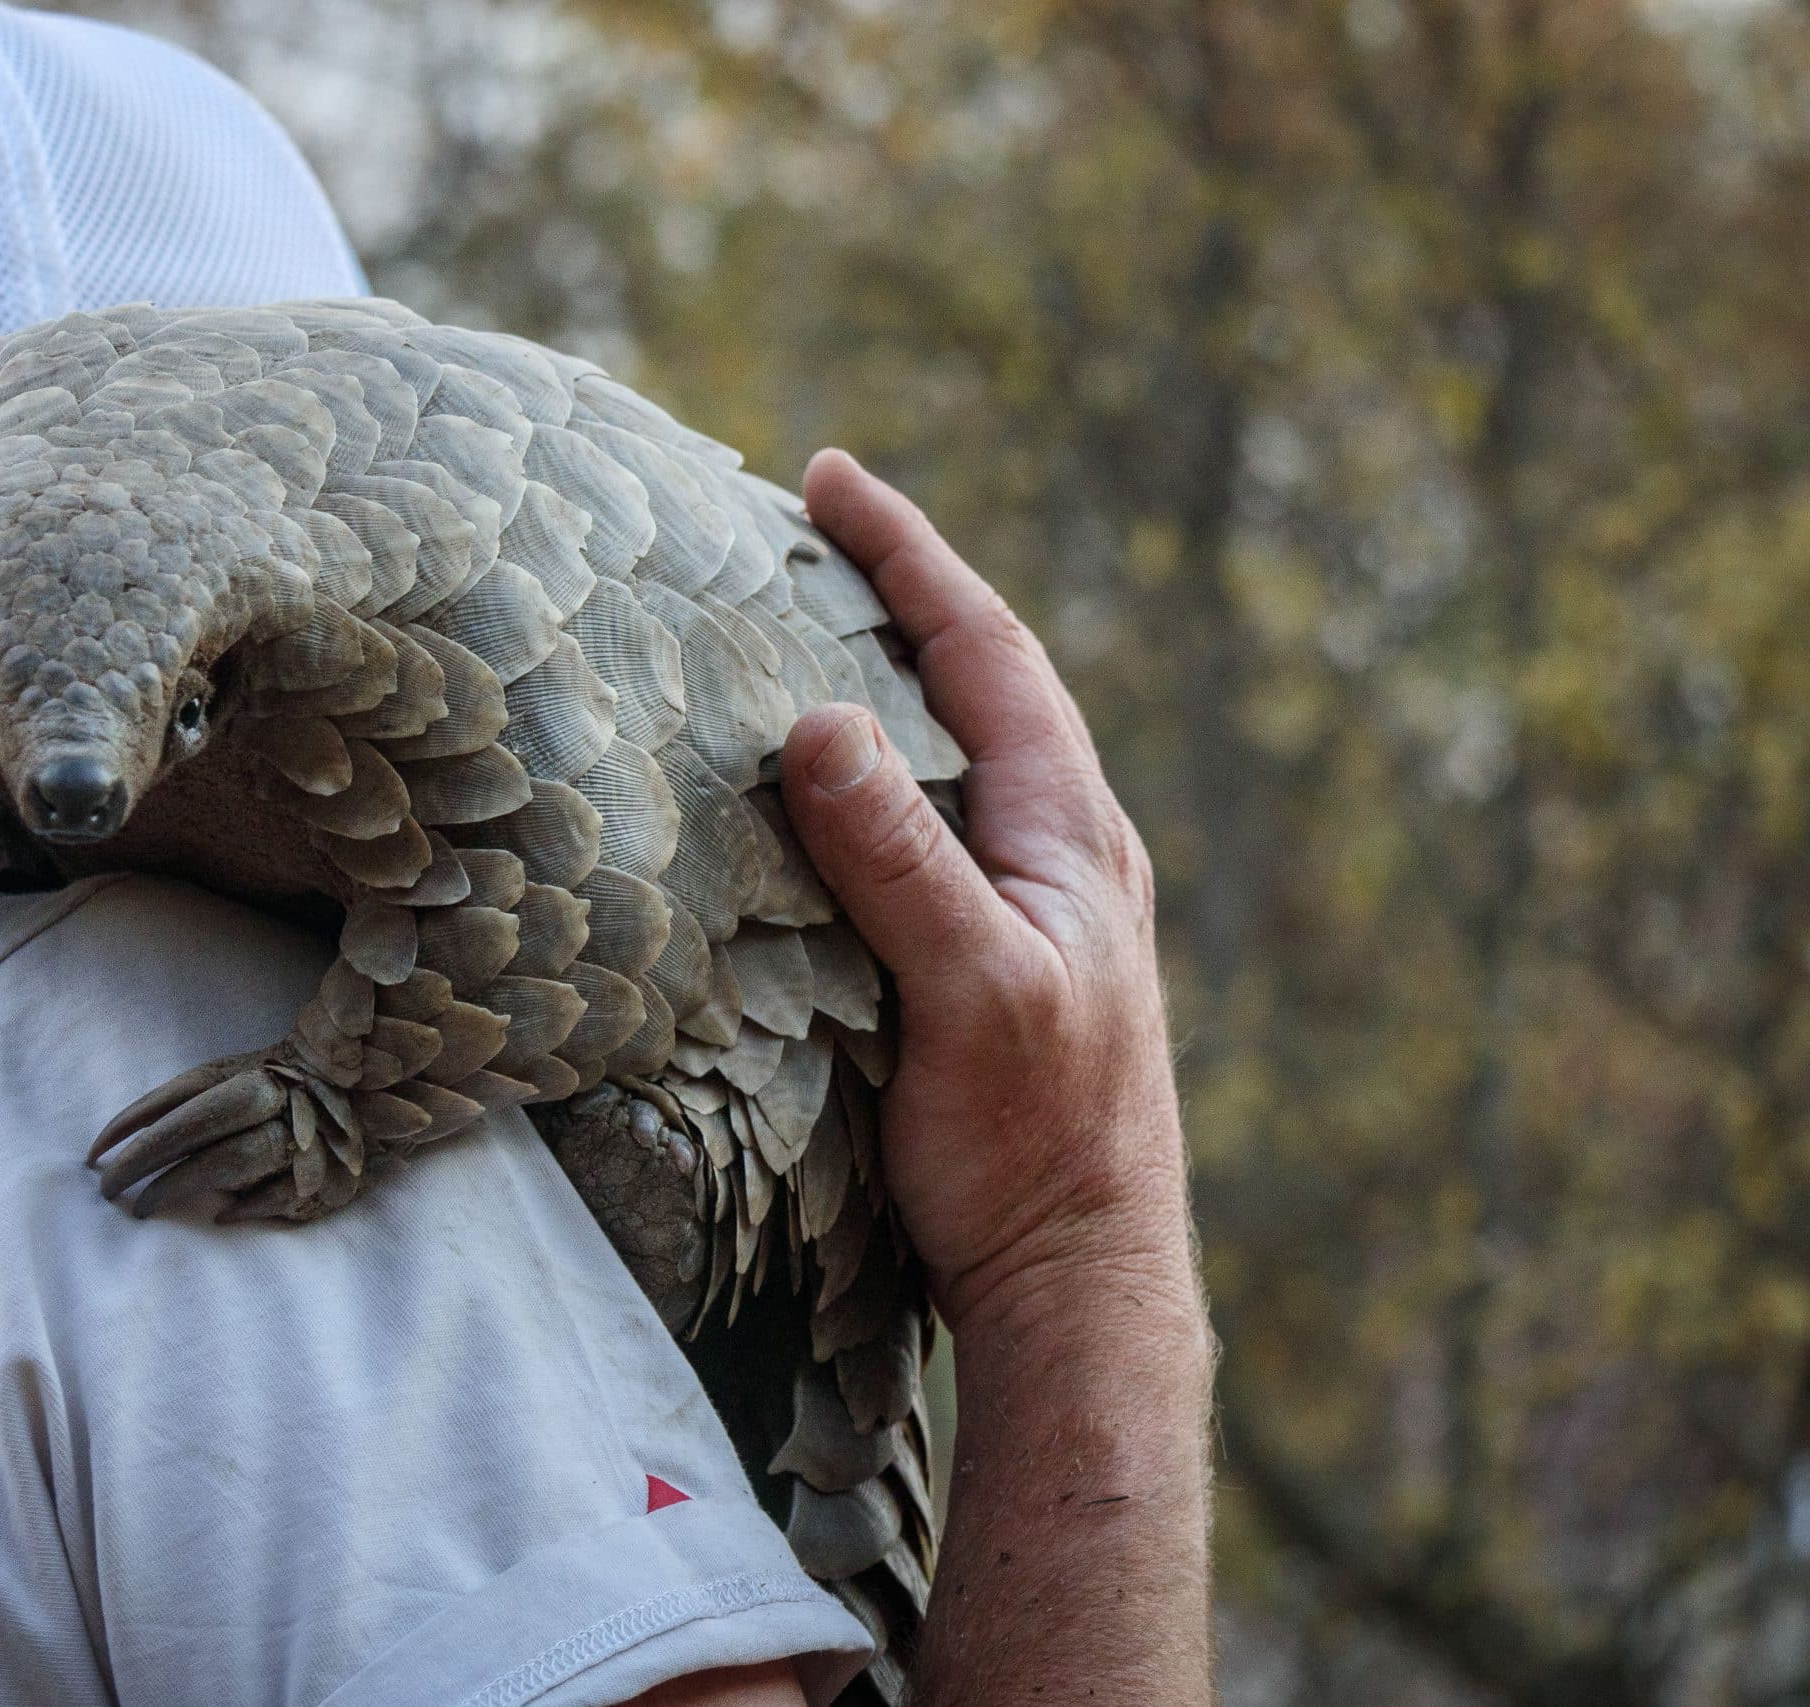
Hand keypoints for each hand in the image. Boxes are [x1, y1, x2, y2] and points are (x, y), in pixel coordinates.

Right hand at [780, 450, 1190, 1330]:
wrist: (1083, 1283)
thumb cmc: (1034, 1146)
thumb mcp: (969, 988)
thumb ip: (900, 857)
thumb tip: (821, 719)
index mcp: (1070, 832)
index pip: (986, 649)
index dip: (909, 554)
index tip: (827, 478)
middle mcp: (1063, 852)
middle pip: (981, 683)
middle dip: (898, 594)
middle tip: (806, 534)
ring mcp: (1037, 908)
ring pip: (961, 756)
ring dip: (891, 680)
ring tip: (805, 635)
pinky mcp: (999, 964)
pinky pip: (937, 827)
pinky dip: (880, 774)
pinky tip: (828, 797)